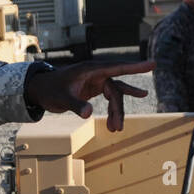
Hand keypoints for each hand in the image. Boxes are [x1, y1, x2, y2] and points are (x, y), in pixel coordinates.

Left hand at [25, 59, 154, 131]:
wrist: (41, 90)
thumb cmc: (50, 90)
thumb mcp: (61, 99)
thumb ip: (75, 105)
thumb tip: (88, 115)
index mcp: (90, 69)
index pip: (117, 67)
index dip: (135, 67)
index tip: (152, 64)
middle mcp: (96, 72)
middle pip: (115, 90)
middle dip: (118, 109)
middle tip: (117, 128)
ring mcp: (96, 79)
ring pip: (114, 95)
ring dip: (116, 111)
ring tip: (116, 129)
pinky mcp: (95, 87)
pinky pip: (111, 95)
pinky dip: (116, 105)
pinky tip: (133, 102)